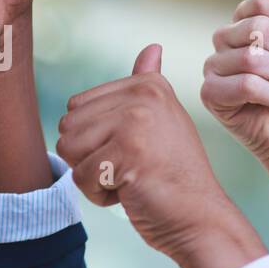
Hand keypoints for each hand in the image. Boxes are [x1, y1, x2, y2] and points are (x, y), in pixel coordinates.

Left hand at [57, 45, 264, 267]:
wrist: (200, 219)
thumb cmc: (175, 175)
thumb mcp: (164, 121)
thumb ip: (148, 84)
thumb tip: (152, 48)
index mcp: (147, 85)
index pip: (76, 107)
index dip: (94, 139)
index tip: (133, 150)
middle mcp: (142, 96)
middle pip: (68, 127)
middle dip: (88, 158)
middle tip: (131, 168)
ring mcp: (136, 123)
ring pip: (69, 150)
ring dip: (92, 176)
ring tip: (130, 178)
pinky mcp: (127, 154)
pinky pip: (80, 177)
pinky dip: (99, 196)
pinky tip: (131, 193)